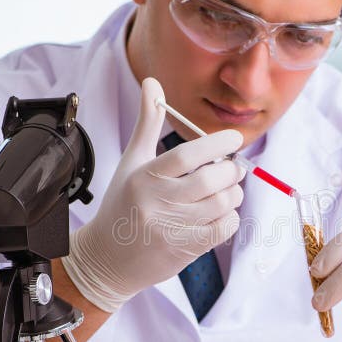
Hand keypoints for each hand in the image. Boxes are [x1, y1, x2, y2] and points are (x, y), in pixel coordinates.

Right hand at [62, 77, 244, 311]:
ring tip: (228, 189)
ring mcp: (172, 229)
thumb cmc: (123, 204)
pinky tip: (222, 212)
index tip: (234, 138)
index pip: (186, 155)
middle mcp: (157, 202)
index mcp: (144, 177)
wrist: (107, 259)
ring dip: (234, 194)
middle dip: (231, 171)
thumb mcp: (131, 162)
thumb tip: (153, 81)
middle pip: (210, 180)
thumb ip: (147, 123)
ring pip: (221, 205)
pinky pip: (223, 229)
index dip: (216, 144)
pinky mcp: (185, 250)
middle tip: (234, 167)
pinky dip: (231, 217)